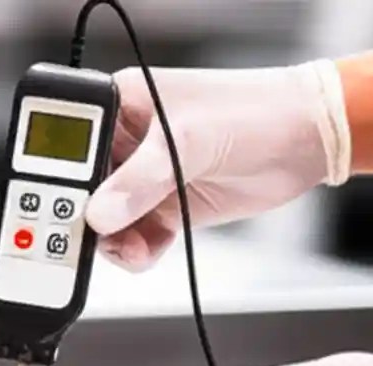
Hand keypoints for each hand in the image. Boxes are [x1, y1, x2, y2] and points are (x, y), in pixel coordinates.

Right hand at [85, 61, 350, 271]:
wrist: (309, 140)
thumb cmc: (253, 112)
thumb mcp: (188, 142)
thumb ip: (139, 182)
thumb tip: (98, 216)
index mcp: (119, 107)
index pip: (72, 143)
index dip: (62, 174)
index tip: (69, 203)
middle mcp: (126, 144)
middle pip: (83, 188)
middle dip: (86, 216)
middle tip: (95, 234)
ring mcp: (145, 179)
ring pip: (105, 221)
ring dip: (112, 241)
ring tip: (130, 246)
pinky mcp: (165, 208)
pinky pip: (134, 239)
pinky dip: (136, 251)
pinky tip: (148, 250)